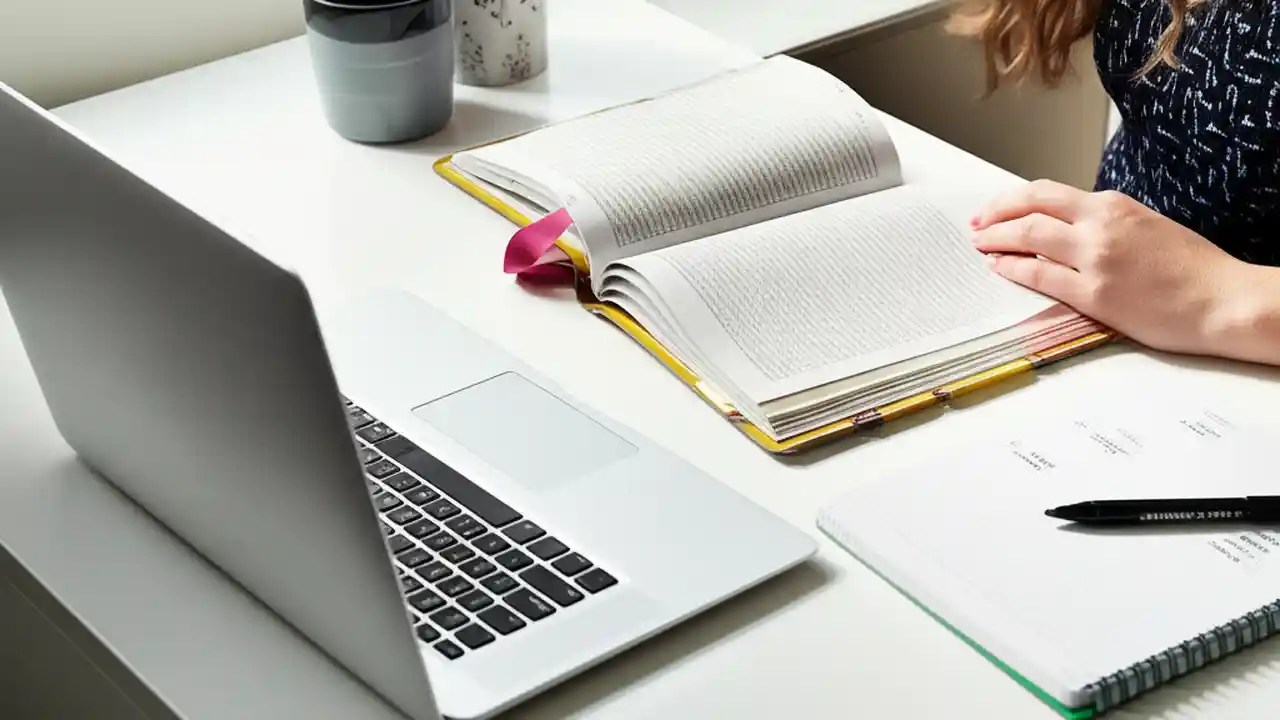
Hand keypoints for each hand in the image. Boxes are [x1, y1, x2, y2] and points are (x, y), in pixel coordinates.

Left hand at [970, 180, 1257, 357]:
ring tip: (979, 247)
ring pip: (1028, 239)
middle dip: (993, 216)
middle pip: (1029, 210)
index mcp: (1113, 205)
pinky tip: (999, 269)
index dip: (1011, 200)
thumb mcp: (1147, 225)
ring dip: (995, 242)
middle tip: (975, 227)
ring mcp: (1095, 259)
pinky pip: (1040, 277)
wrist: (1222, 300)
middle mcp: (1100, 225)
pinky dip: (1012, 270)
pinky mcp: (1095, 295)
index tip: (992, 210)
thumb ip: (1105, 223)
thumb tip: (1065, 227)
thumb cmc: (1192, 268)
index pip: (1046, 193)